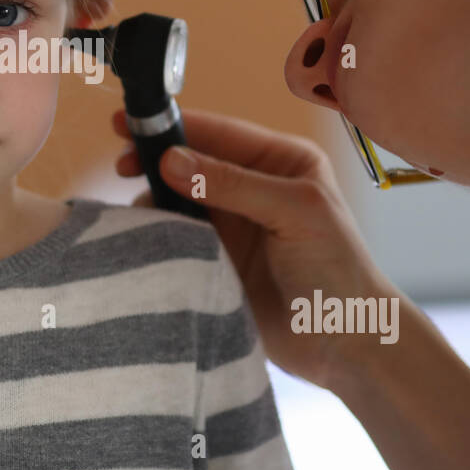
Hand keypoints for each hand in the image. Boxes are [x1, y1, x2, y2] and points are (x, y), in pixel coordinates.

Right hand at [111, 106, 401, 391]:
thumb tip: (170, 160)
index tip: (128, 123)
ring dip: (153, 203)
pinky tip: (141, 240)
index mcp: (280, 163)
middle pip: (191, 164)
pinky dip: (157, 237)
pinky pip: (176, 240)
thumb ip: (233, 184)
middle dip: (155, 162)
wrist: (347, 346)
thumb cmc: (338, 270)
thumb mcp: (295, 213)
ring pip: (178, 202)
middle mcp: (252, 189)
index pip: (219, 133)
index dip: (174, 126)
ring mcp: (232, 226)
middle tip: (122, 167)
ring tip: (134, 213)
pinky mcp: (215, 262)